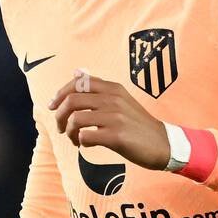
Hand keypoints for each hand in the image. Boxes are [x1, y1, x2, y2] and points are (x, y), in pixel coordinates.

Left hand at [49, 71, 171, 169]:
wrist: (164, 144)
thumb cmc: (138, 125)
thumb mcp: (122, 100)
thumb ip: (99, 89)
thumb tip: (76, 72)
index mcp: (113, 89)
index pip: (78, 82)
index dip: (60, 94)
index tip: (54, 106)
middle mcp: (114, 99)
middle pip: (72, 100)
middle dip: (59, 115)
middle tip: (60, 127)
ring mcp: (115, 117)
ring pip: (76, 119)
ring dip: (69, 132)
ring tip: (74, 139)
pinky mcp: (116, 136)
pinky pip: (85, 136)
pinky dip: (80, 142)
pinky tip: (86, 145)